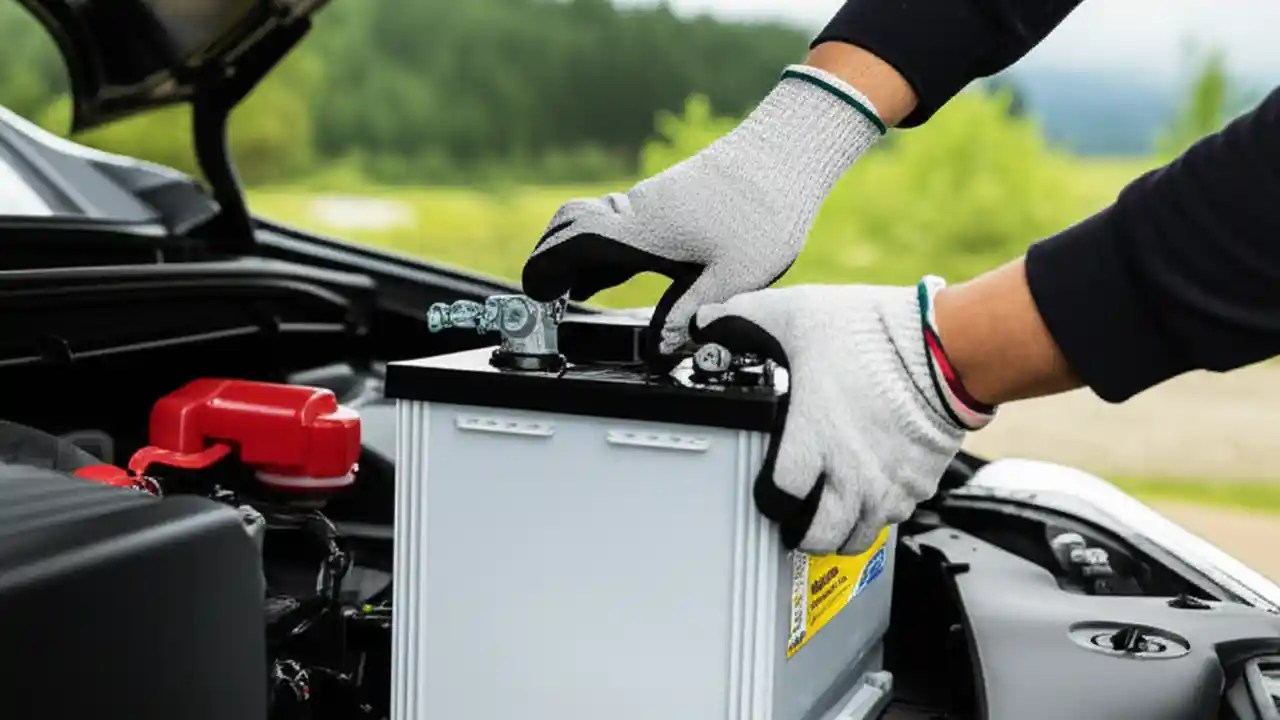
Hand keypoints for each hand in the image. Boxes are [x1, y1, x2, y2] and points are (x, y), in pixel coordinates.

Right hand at [522, 64, 884, 356]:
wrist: (789, 154)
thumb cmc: (765, 214)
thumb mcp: (732, 280)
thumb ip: (690, 315)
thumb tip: (660, 348)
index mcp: (642, 233)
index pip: (571, 246)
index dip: (543, 269)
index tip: (532, 293)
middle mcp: (638, 212)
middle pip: (571, 227)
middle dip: (550, 258)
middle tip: (544, 295)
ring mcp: (653, 200)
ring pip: (596, 223)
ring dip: (579, 253)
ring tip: (575, 292)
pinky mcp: (670, 196)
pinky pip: (620, 221)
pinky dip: (605, 245)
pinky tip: (619, 269)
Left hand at [689, 279, 995, 554]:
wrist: (944, 345)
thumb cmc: (872, 333)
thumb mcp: (796, 314)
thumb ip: (743, 319)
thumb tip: (705, 322)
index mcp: (810, 440)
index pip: (778, 499)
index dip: (767, 500)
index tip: (766, 492)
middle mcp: (848, 473)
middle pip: (819, 537)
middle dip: (801, 534)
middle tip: (794, 521)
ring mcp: (887, 484)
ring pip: (858, 537)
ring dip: (841, 531)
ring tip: (830, 516)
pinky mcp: (920, 482)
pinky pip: (895, 516)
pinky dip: (879, 513)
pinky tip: (870, 493)